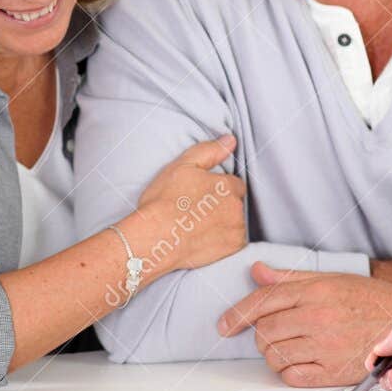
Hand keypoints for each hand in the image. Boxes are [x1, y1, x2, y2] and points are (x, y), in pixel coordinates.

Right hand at [132, 135, 247, 270]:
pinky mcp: (231, 250)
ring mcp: (236, 230)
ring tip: (198, 225)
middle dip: (222, 205)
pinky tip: (203, 239)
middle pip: (236, 203)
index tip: (202, 194)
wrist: (154, 238)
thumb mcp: (182, 166)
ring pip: (235, 222)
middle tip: (197, 210)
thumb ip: (209, 151)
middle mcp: (237, 208)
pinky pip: (233, 242)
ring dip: (224, 223)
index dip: (218, 188)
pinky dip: (222, 241)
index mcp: (228, 186)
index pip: (234, 184)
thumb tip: (230, 140)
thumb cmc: (164, 201)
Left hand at [218, 263, 391, 385]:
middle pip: (264, 332)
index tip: (224, 326)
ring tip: (288, 347)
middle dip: (260, 335)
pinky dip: (287, 371)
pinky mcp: (335, 371)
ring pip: (275, 356)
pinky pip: (292, 376)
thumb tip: (257, 272)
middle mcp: (318, 317)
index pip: (262, 302)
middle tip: (271, 334)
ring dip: (272, 354)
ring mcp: (326, 346)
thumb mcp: (331, 278)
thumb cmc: (369, 299)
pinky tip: (298, 362)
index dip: (237, 315)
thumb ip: (290, 278)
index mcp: (315, 291)